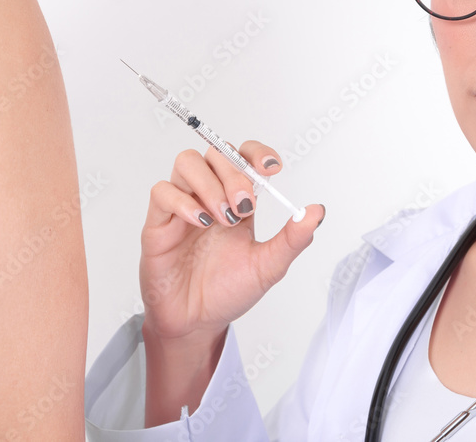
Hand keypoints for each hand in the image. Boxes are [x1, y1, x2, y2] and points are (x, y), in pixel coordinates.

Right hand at [139, 140, 323, 348]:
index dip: (256, 153)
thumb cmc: (228, 292)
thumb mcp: (269, 266)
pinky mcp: (158, 224)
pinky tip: (201, 223)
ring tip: (223, 218)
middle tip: (245, 207)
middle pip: (217, 153)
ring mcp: (182, 207)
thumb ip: (293, 239)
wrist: (197, 323)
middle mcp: (209, 197)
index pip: (242, 156)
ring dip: (210, 184)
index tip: (271, 168)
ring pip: (187, 162)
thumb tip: (317, 211)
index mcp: (238, 201)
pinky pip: (162, 192)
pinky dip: (183, 201)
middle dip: (236, 174)